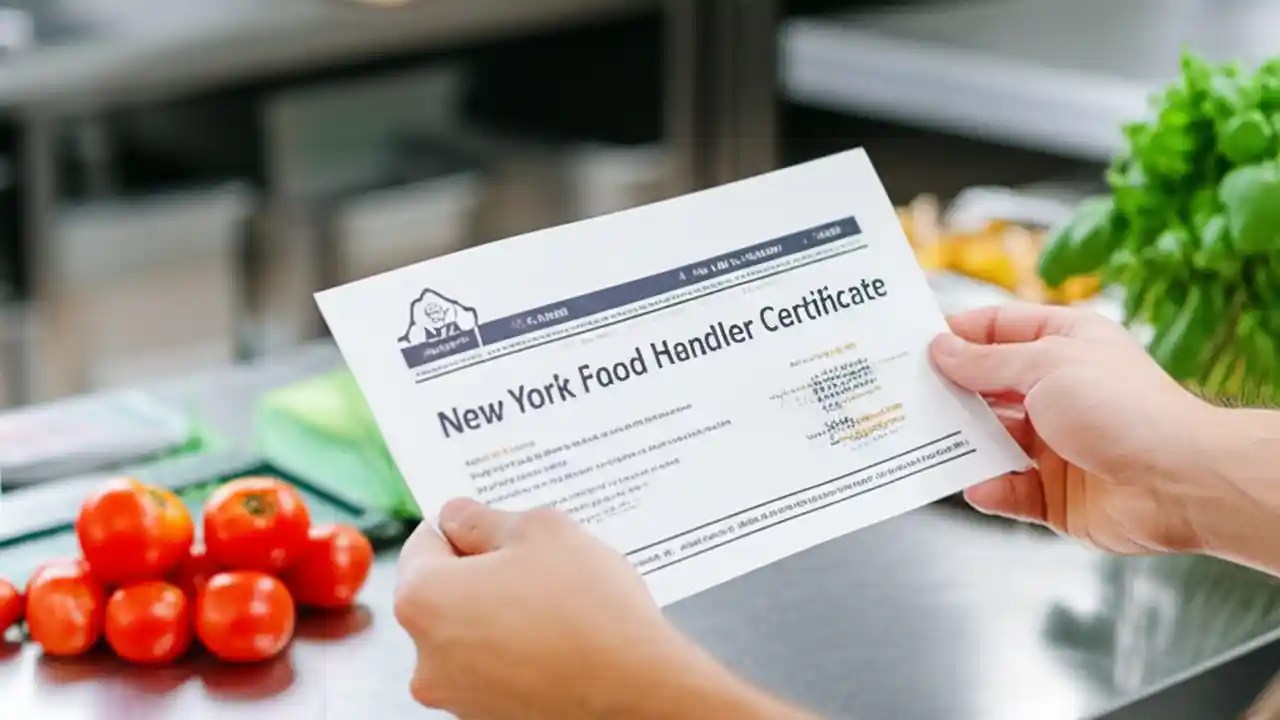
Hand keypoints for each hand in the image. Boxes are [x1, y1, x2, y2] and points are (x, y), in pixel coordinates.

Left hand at [394, 499, 808, 719]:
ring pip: (469, 631)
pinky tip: (559, 639)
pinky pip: (493, 667)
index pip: (425, 541)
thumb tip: (458, 517)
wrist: (637, 690)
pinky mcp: (488, 718)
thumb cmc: (589, 608)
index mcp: (424, 600)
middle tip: (535, 563)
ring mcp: (456, 696)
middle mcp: (426, 657)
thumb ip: (484, 518)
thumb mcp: (540, 529)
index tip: (497, 528)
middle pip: (444, 591)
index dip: (464, 526)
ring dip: (499, 612)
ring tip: (555, 603)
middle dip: (482, 572)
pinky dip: (516, 650)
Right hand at [929, 303, 1226, 555]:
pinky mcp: (1056, 493)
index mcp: (1064, 344)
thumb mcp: (1046, 366)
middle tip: (904, 393)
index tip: (912, 343)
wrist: (1182, 483)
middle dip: (950, 391)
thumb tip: (941, 350)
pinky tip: (977, 485)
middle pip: (987, 387)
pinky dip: (991, 488)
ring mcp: (1056, 443)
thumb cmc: (1126, 409)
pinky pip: (1009, 489)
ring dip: (964, 442)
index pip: (998, 330)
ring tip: (925, 439)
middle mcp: (1058, 390)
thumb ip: (987, 363)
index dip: (957, 334)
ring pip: (992, 440)